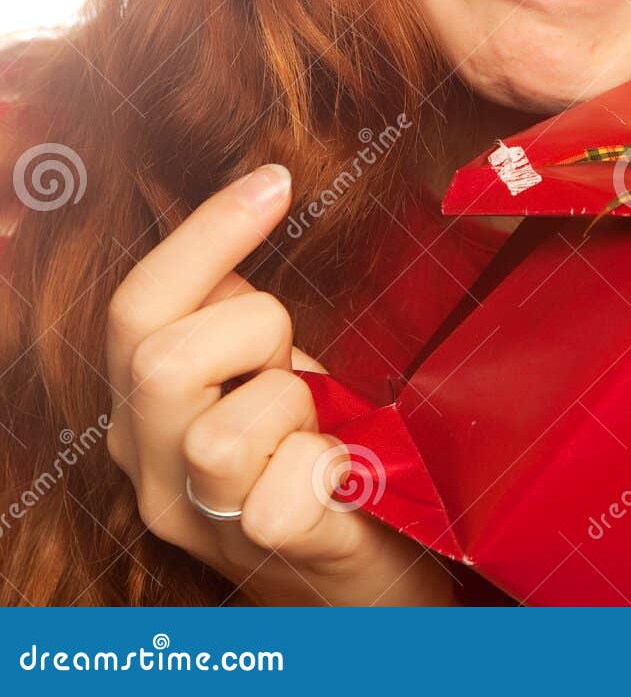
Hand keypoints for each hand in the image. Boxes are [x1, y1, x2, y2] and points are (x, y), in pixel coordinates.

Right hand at [104, 164, 454, 605]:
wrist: (369, 577)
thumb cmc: (325, 457)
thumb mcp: (273, 374)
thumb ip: (241, 319)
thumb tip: (252, 202)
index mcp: (147, 413)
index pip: (134, 308)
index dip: (203, 235)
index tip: (274, 180)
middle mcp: (152, 471)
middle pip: (157, 359)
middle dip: (252, 326)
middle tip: (296, 356)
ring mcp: (203, 523)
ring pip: (215, 435)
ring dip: (290, 403)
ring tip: (321, 424)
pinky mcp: (272, 557)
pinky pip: (280, 498)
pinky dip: (327, 468)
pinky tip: (345, 471)